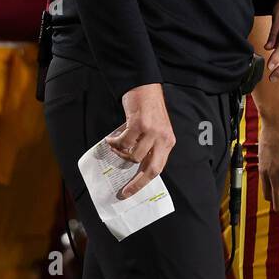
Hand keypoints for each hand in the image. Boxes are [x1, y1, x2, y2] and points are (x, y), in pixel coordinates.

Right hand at [108, 83, 174, 199]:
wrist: (145, 87)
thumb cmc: (148, 109)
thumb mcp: (155, 129)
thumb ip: (148, 146)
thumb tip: (132, 165)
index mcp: (168, 141)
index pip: (158, 168)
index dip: (144, 182)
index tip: (130, 192)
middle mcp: (163, 138)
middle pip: (151, 169)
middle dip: (137, 183)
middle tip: (124, 190)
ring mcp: (152, 132)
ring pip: (134, 157)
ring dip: (121, 154)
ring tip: (114, 146)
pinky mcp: (140, 124)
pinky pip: (124, 143)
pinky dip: (114, 143)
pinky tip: (111, 139)